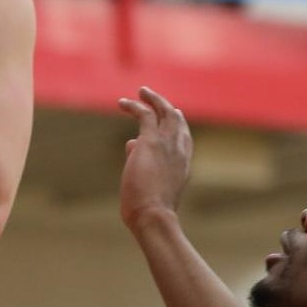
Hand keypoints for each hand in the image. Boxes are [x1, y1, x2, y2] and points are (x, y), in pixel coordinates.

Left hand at [117, 87, 192, 227]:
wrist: (153, 215)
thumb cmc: (151, 209)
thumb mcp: (152, 184)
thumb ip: (143, 161)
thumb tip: (130, 143)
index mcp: (183, 164)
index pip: (184, 138)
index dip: (177, 125)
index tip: (172, 115)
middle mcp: (180, 151)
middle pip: (178, 120)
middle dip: (167, 106)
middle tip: (154, 99)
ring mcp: (167, 144)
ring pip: (165, 111)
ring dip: (153, 99)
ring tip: (141, 91)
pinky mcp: (150, 141)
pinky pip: (144, 114)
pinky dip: (134, 106)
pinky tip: (122, 103)